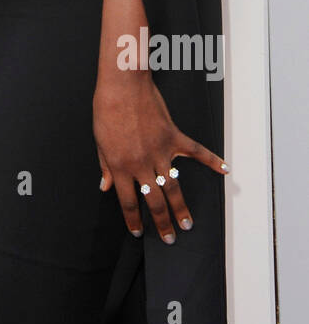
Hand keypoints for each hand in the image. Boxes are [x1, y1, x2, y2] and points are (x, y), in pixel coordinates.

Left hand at [93, 68, 227, 243]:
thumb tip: (105, 186)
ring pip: (173, 186)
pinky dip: (212, 161)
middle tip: (171, 238)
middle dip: (162, 222)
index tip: (139, 233)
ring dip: (181, 207)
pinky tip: (224, 171)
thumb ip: (105, 166)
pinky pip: (196, 152)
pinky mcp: (173, 137)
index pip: (128, 202)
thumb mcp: (99, 141)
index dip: (133, 220)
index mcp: (120, 166)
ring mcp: (159, 151)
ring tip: (188, 223)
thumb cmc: (106, 110)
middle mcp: (141, 164)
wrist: (122, 85)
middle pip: (153, 200)